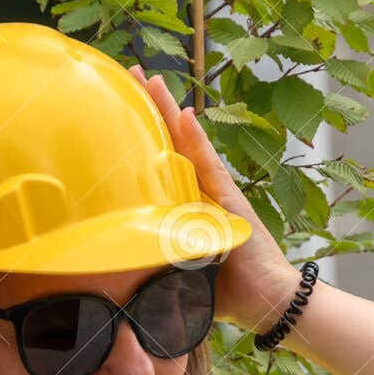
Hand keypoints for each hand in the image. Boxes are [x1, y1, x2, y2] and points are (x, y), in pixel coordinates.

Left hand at [129, 65, 301, 333]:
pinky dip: (195, 138)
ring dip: (168, 111)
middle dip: (150, 107)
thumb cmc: (223, 293)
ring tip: (151, 79)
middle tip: (129, 72)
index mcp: (181, 206)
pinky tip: (183, 114)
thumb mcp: (173, 275)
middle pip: (169, 140)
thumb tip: (108, 270)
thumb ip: (149, 264)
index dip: (139, 134)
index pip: (157, 161)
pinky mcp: (228, 199)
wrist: (265, 301)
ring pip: (186, 143)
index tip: (116, 107)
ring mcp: (215, 191)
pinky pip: (207, 164)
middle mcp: (198, 191)